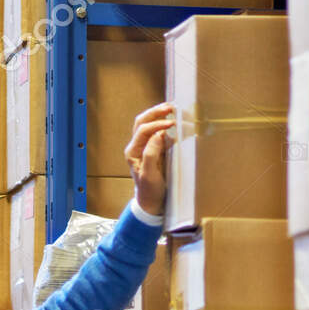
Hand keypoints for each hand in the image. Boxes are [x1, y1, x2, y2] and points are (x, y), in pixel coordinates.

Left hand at [125, 102, 174, 216]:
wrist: (152, 202)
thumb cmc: (149, 191)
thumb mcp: (149, 175)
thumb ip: (151, 154)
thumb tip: (158, 135)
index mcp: (132, 152)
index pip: (143, 130)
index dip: (156, 125)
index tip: (170, 124)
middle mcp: (137, 146)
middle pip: (143, 121)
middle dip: (156, 112)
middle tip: (170, 107)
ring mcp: (145, 147)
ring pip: (149, 124)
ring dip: (160, 115)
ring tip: (173, 109)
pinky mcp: (155, 149)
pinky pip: (158, 132)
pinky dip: (166, 124)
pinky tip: (175, 121)